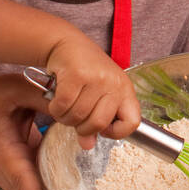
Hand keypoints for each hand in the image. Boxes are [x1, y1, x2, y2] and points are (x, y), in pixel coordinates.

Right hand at [44, 35, 140, 149]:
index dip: (116, 132)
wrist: (67, 44)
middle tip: (75, 118)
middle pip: (99, 123)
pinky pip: (63, 105)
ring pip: (78, 116)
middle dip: (82, 128)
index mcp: (125, 90)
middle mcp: (114, 83)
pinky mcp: (77, 74)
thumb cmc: (85, 71)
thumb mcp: (97, 95)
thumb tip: (87, 145)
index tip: (103, 129)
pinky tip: (56, 100)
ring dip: (65, 118)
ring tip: (64, 107)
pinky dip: (56, 109)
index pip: (133, 122)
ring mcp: (96, 78)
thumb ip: (95, 121)